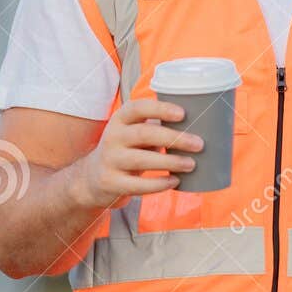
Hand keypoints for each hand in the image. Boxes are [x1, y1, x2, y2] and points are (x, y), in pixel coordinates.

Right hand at [71, 98, 201, 210]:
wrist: (93, 177)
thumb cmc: (126, 150)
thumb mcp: (133, 133)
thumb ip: (156, 129)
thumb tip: (198, 128)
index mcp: (120, 119)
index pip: (138, 107)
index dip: (160, 109)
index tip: (183, 114)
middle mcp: (112, 137)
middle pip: (143, 134)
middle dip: (174, 138)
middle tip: (199, 144)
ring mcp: (110, 160)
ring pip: (141, 159)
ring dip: (170, 162)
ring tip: (191, 164)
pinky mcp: (111, 182)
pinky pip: (137, 184)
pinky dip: (158, 184)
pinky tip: (175, 181)